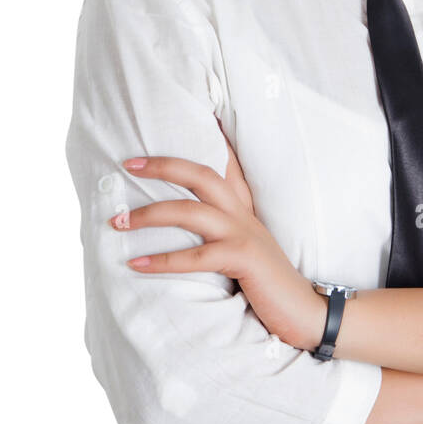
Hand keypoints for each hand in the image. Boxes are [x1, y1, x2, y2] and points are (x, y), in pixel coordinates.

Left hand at [111, 131, 325, 348]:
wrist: (304, 311)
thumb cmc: (268, 284)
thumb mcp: (244, 248)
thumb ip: (220, 233)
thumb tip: (183, 226)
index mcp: (243, 209)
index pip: (225, 164)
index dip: (210, 137)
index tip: (192, 112)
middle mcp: (243, 214)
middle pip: (201, 174)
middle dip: (163, 165)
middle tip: (127, 163)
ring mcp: (244, 234)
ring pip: (190, 211)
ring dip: (149, 214)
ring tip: (117, 221)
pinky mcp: (243, 259)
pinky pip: (196, 256)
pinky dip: (162, 260)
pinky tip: (136, 264)